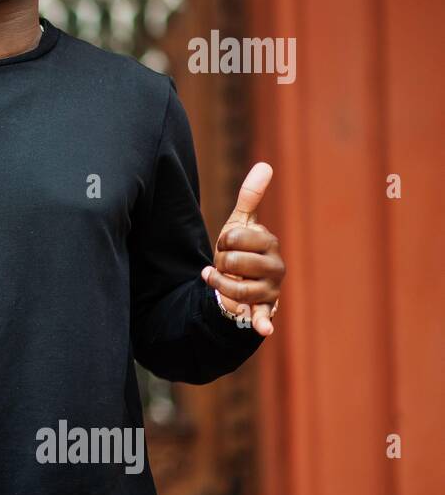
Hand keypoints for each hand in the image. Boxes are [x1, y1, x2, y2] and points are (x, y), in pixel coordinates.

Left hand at [201, 161, 285, 336]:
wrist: (237, 283)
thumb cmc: (239, 250)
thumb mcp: (241, 223)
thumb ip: (250, 197)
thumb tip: (265, 165)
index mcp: (269, 242)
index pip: (234, 237)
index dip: (222, 241)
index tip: (226, 244)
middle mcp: (276, 266)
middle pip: (234, 262)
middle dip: (220, 263)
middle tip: (225, 265)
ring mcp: (271, 289)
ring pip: (237, 287)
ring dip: (220, 284)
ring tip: (221, 281)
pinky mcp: (264, 309)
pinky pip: (264, 315)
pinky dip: (262, 322)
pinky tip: (262, 329)